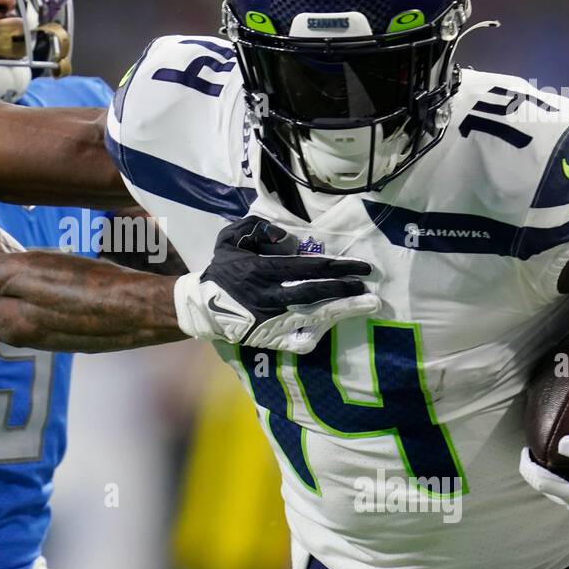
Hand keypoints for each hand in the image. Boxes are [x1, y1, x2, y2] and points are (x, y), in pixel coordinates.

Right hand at [175, 215, 378, 353]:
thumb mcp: (231, 238)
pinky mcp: (268, 338)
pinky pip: (297, 340)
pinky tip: (333, 326)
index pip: (307, 268)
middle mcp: (269, 296)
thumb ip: (256, 228)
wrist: (201, 306)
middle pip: (315, 292)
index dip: (336, 267)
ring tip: (367, 305)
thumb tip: (285, 236)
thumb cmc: (222, 269)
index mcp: (262, 271)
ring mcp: (271, 320)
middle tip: (368, 285)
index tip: (359, 266)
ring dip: (342, 310)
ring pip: (312, 316)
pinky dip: (316, 336)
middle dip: (345, 288)